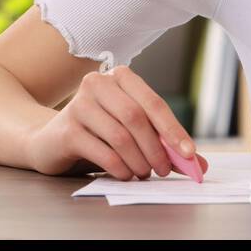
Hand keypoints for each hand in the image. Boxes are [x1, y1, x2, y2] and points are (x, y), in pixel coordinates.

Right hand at [26, 64, 207, 180]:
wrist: (51, 140)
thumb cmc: (99, 132)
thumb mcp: (132, 131)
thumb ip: (164, 143)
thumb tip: (199, 164)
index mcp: (120, 77)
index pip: (154, 102)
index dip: (174, 129)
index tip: (188, 153)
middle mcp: (98, 84)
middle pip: (137, 118)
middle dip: (156, 148)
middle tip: (164, 169)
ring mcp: (79, 105)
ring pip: (121, 136)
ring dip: (139, 161)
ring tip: (144, 172)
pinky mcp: (67, 129)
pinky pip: (103, 152)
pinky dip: (120, 168)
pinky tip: (125, 174)